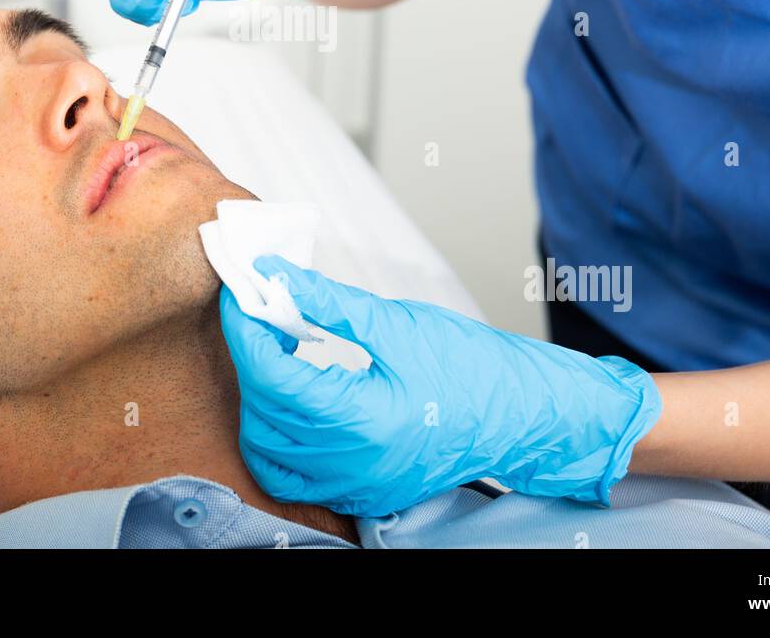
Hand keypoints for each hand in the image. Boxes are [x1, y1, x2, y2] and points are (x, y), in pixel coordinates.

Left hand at [219, 256, 661, 517]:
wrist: (528, 415)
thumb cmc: (478, 369)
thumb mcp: (399, 323)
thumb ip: (329, 303)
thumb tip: (279, 278)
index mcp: (366, 423)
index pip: (274, 377)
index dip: (247, 331)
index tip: (241, 295)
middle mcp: (356, 465)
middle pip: (264, 412)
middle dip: (251, 357)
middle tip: (258, 312)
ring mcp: (358, 485)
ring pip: (268, 449)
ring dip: (260, 398)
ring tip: (278, 350)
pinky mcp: (363, 490)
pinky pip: (294, 473)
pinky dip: (278, 435)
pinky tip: (296, 393)